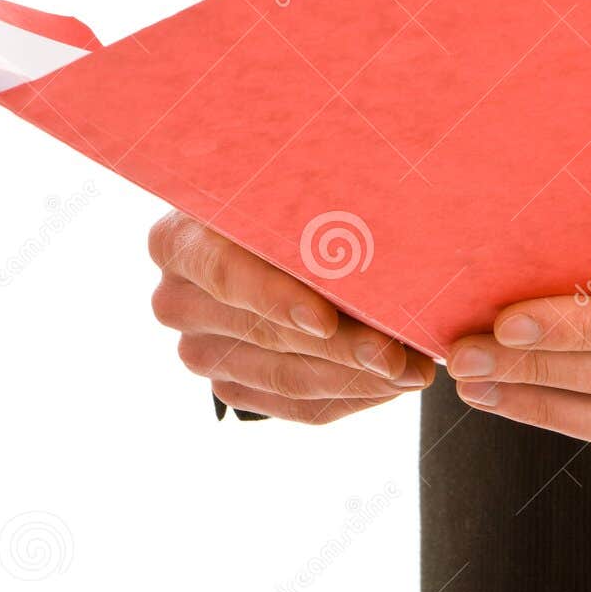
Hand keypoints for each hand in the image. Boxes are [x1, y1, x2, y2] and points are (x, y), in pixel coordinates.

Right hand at [148, 211, 433, 422]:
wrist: (275, 233)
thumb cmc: (291, 197)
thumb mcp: (290, 184)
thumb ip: (311, 201)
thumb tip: (368, 229)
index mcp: (178, 241)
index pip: (225, 273)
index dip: (274, 297)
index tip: (326, 318)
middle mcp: (177, 301)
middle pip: (264, 335)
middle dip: (341, 347)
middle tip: (400, 354)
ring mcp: (202, 351)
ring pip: (286, 379)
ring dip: (358, 378)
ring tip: (413, 370)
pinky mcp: (234, 387)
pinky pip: (299, 407)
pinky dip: (352, 395)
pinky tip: (391, 383)